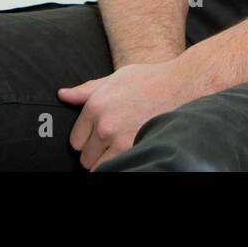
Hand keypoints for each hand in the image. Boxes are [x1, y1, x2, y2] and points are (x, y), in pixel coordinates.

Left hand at [57, 56, 201, 169]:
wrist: (184, 85)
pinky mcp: (135, 150)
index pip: (76, 139)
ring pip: (98, 167)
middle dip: (97, 152)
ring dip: (108, 161)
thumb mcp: (117, 78)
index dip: (87, 139)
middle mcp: (104, 125)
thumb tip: (63, 94)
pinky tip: (131, 151)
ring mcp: (119, 140)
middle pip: (85, 156)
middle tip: (114, 142)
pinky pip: (118, 168)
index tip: (101, 136)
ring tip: (123, 148)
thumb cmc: (152, 80)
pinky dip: (122, 164)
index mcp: (95, 105)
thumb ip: (87, 90)